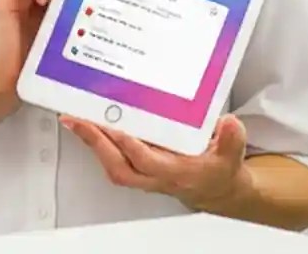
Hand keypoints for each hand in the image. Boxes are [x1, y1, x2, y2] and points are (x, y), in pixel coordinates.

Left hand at [61, 113, 252, 210]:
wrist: (215, 187)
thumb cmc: (218, 170)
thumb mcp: (232, 154)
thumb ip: (231, 139)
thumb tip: (228, 124)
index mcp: (175, 172)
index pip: (147, 161)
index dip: (130, 146)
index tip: (117, 128)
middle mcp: (154, 176)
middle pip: (118, 166)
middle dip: (96, 143)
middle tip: (78, 120)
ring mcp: (143, 174)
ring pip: (111, 164)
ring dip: (91, 143)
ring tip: (75, 120)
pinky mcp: (136, 167)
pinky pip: (112, 158)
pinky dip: (98, 143)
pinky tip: (89, 125)